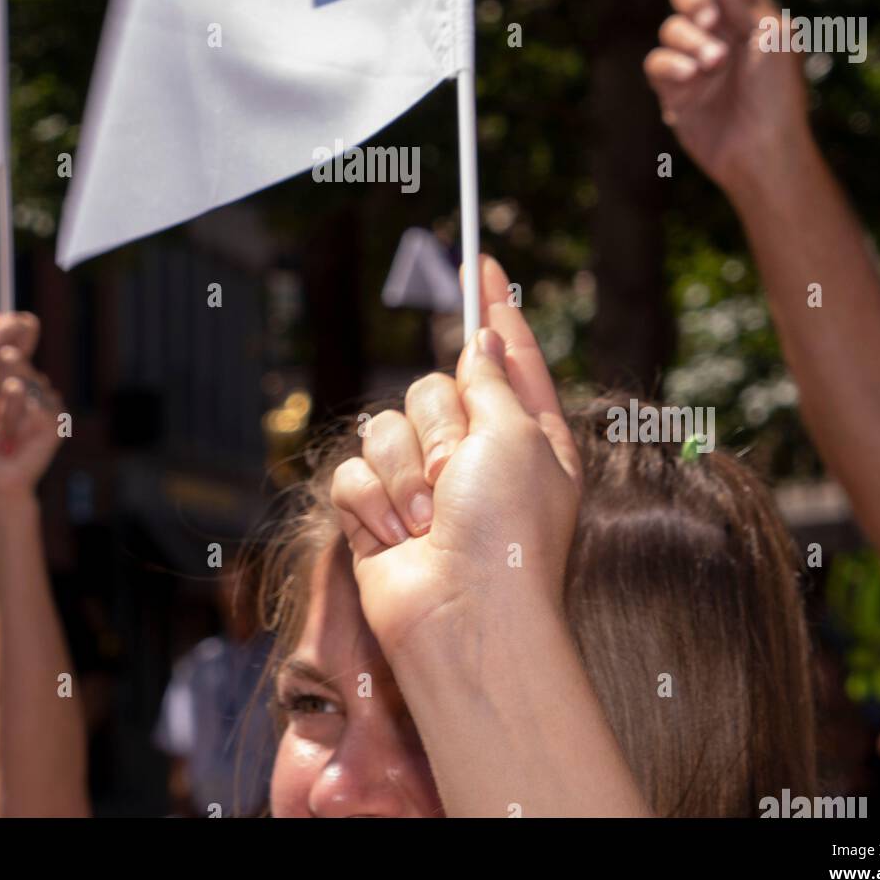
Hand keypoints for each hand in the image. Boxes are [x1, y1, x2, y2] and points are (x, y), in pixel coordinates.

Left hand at [0, 312, 66, 516]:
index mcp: (5, 376)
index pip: (17, 338)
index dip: (13, 326)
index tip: (10, 317)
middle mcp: (27, 384)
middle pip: (20, 350)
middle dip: (3, 360)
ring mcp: (42, 402)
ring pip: (24, 377)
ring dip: (0, 403)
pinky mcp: (53, 421)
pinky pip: (33, 402)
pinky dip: (13, 418)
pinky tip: (8, 439)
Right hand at [331, 256, 579, 661]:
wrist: (462, 620)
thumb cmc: (508, 531)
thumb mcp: (517, 437)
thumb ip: (492, 378)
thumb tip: (482, 339)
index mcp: (526, 433)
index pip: (507, 353)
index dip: (494, 306)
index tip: (481, 258)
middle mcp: (475, 453)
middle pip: (433, 386)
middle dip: (439, 429)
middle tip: (455, 476)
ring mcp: (424, 483)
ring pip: (385, 425)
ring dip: (405, 475)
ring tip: (428, 522)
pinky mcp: (378, 511)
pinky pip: (354, 470)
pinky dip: (373, 504)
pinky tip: (398, 539)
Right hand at [643, 0, 809, 195]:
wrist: (762, 149)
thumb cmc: (779, 94)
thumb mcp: (771, 34)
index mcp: (747, 17)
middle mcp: (718, 35)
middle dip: (692, 1)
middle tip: (711, 20)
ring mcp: (693, 61)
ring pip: (670, 29)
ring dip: (690, 41)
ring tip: (713, 65)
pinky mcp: (673, 89)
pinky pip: (657, 62)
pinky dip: (672, 65)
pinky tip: (692, 79)